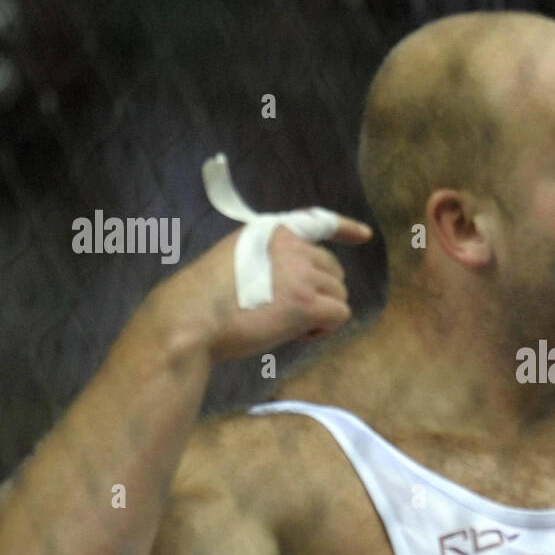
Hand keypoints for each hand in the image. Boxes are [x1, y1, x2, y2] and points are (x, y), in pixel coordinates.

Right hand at [153, 213, 373, 362]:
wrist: (190, 320)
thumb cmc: (203, 302)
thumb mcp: (234, 260)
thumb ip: (267, 261)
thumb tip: (295, 286)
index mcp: (270, 232)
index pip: (316, 221)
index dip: (345, 228)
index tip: (364, 235)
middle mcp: (291, 246)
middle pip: (332, 270)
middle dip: (319, 293)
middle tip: (287, 313)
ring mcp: (301, 272)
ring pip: (339, 293)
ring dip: (321, 313)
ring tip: (286, 324)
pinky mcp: (307, 302)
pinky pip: (340, 314)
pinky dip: (325, 329)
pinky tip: (298, 333)